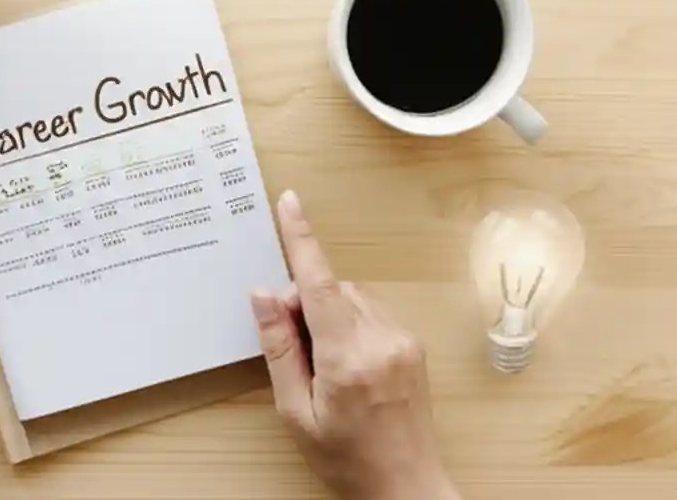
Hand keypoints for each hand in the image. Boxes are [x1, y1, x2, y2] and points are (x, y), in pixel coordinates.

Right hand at [252, 191, 458, 499]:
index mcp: (348, 357)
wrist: (406, 487)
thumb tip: (264, 296)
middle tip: (295, 351)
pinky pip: (370, 312)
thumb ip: (280, 349)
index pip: (318, 282)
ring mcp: (402, 339)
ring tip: (324, 366)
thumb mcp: (297, 412)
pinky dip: (349, 324)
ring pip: (351, 297)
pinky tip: (346, 363)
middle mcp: (382, 339)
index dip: (301, 238)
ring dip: (328, 314)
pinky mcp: (412, 343)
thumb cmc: (348, 459)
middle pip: (331, 289)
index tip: (290, 204)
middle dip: (304, 304)